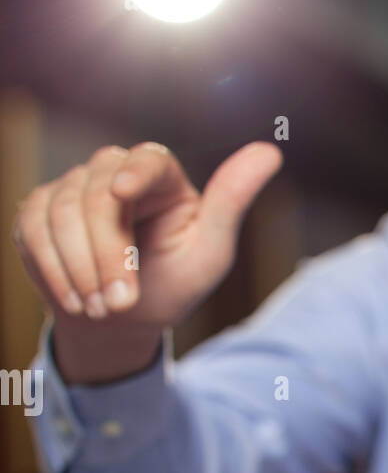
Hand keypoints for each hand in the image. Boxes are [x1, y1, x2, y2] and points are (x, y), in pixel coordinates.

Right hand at [11, 139, 282, 380]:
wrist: (123, 320)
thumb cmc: (173, 283)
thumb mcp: (209, 254)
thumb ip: (230, 205)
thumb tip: (269, 152)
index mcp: (162, 177)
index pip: (147, 159)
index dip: (134, 172)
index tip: (121, 194)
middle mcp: (114, 171)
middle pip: (97, 194)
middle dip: (105, 255)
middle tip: (118, 304)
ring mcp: (72, 188)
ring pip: (61, 211)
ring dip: (79, 268)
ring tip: (101, 309)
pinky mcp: (38, 211)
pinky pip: (32, 227)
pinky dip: (52, 268)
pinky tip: (74, 300)